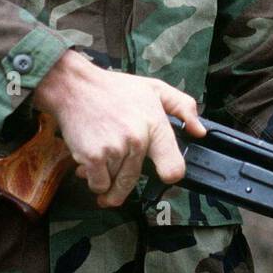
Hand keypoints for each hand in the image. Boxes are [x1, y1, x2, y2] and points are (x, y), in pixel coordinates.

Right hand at [32, 50, 205, 207]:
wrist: (74, 86)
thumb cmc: (114, 88)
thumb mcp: (154, 88)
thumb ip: (182, 107)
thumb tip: (199, 131)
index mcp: (155, 124)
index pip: (173, 167)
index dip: (169, 175)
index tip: (162, 177)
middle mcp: (137, 139)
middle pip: (135, 182)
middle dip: (124, 185)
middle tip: (118, 183)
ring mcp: (115, 149)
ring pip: (116, 184)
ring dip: (108, 180)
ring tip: (102, 165)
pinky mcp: (92, 157)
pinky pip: (98, 184)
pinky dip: (94, 180)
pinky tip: (89, 168)